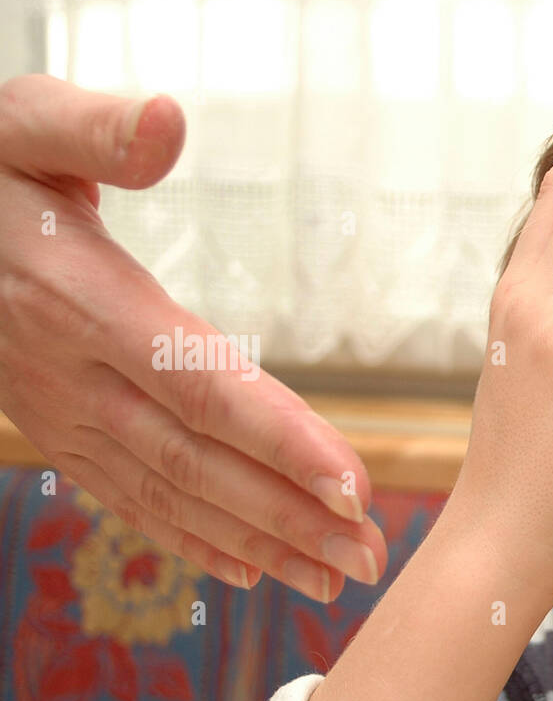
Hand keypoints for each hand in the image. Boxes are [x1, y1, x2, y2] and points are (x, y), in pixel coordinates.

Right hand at [0, 74, 385, 600]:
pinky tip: (254, 571)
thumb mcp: (25, 126)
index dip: (281, 440)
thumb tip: (168, 121)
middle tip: (370, 556)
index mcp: (86, 306)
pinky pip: (136, 504)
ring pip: (177, 497)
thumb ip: (95, 131)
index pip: (201, 387)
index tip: (352, 485)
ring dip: (262, 544)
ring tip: (336, 578)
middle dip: (292, 516)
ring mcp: (69, 420)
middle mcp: (79, 380)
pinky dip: (197, 543)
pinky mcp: (66, 439)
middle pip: (202, 463)